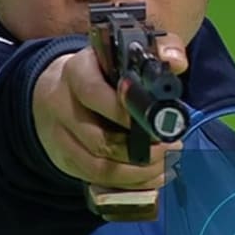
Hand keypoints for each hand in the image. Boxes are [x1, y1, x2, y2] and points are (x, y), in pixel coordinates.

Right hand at [31, 33, 188, 189]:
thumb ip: (158, 50)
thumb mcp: (123, 55)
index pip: (92, 92)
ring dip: (138, 172)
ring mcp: (59, 137)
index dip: (124, 111)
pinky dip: (129, 184)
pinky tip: (152, 177)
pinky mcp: (64, 160)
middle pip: (98, 139)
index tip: (156, 123)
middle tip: (171, 147)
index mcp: (76, 72)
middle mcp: (61, 105)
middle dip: (141, 150)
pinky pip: (97, 180)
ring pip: (98, 166)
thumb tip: (178, 62)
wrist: (56, 93)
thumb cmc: (101, 74)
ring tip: (166, 163)